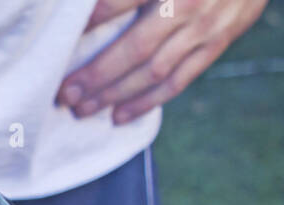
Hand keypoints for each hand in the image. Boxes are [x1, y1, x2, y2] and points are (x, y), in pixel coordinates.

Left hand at [57, 0, 267, 123]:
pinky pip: (180, 79)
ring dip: (116, 94)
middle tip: (65, 95)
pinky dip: (148, 100)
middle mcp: (187, 4)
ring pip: (155, 70)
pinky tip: (121, 114)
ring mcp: (206, 27)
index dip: (94, 21)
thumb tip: (92, 7)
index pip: (120, 2)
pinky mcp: (218, 42)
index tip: (65, 39)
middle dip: (97, 75)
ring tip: (84, 110)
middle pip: (135, 47)